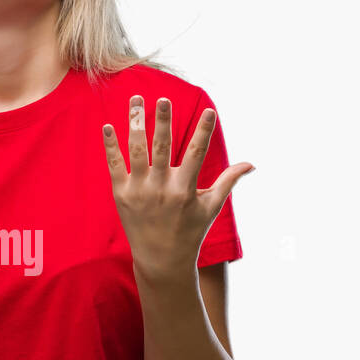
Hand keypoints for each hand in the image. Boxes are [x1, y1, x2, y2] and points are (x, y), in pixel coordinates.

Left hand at [102, 95, 253, 281]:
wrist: (161, 261)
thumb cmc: (190, 232)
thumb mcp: (211, 208)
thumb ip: (228, 182)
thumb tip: (251, 164)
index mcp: (185, 189)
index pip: (196, 153)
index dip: (204, 131)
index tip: (210, 111)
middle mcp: (162, 188)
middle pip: (162, 147)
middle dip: (163, 121)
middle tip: (164, 97)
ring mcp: (139, 191)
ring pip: (136, 151)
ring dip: (136, 123)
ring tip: (137, 99)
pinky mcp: (121, 195)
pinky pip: (114, 166)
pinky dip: (111, 146)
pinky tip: (108, 126)